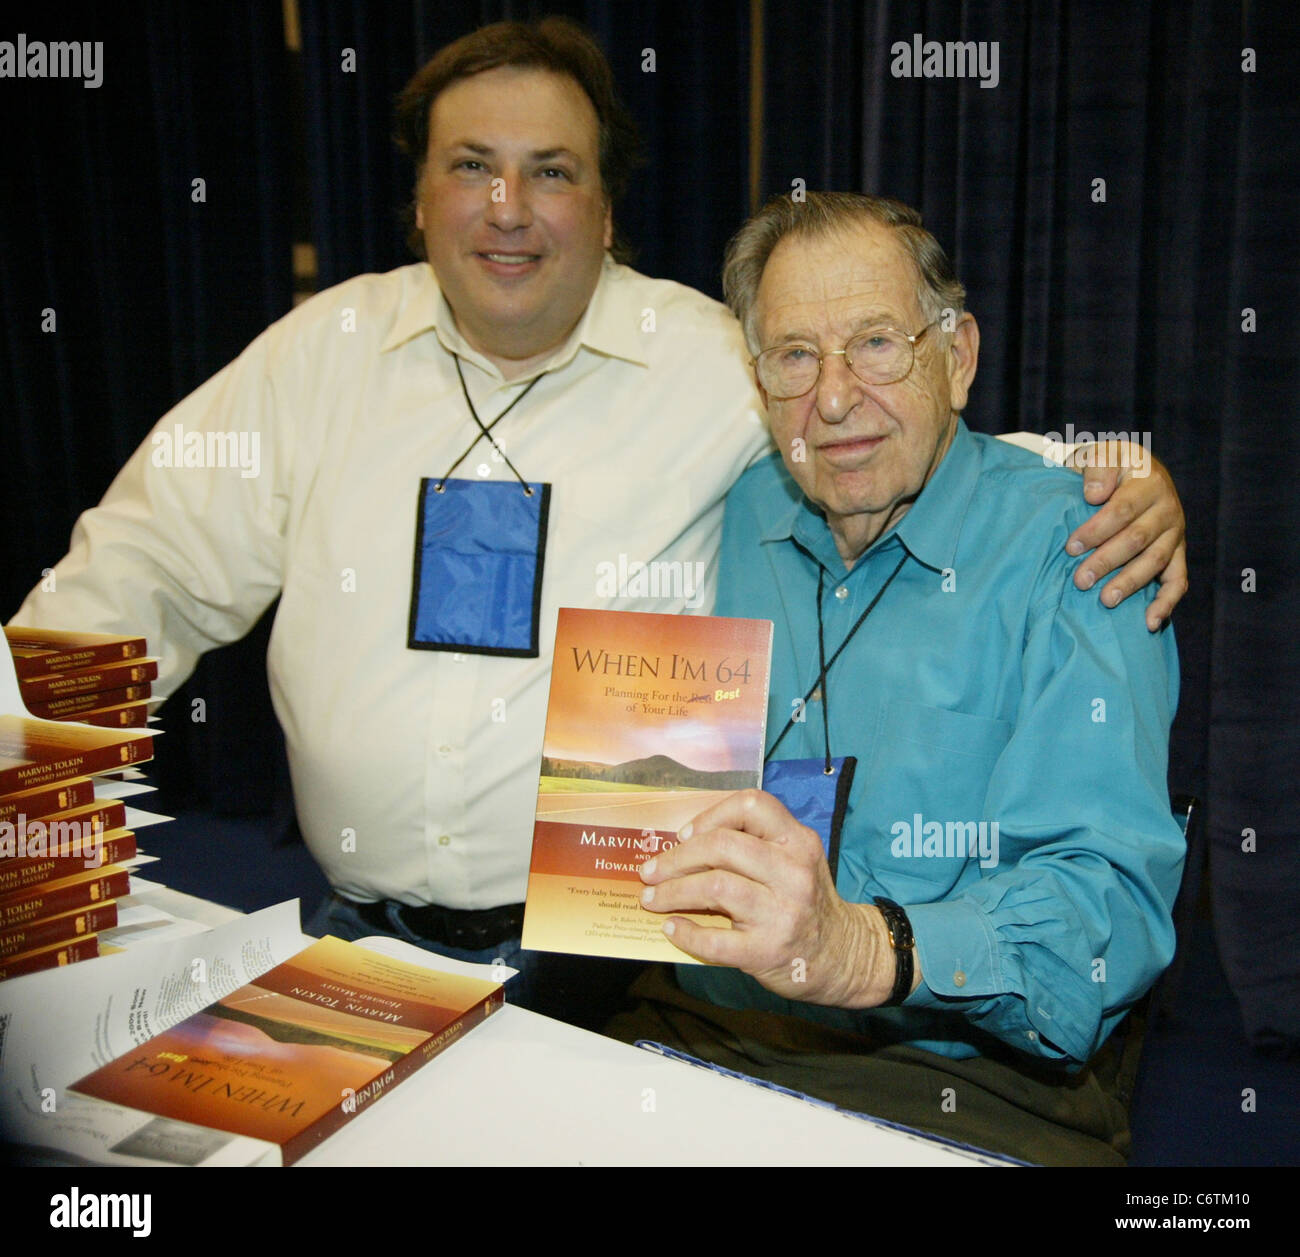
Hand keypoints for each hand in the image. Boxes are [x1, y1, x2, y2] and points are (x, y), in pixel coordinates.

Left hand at [638, 790, 899, 1006]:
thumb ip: (754, 846)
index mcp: (798, 841)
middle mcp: (793, 871)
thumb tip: (682, 845)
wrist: (842, 956)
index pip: (752, 805)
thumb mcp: (795, 862)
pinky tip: (672, 928)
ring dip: (672, 891)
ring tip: (652, 898)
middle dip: (676, 857)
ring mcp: (782, 912)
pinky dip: (686, 932)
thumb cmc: (805, 902)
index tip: (684, 834)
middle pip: (722, 846)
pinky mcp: (768, 950)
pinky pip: (716, 939)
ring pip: (714, 886)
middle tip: (650, 871)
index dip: (710, 814)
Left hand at [1064, 440, 1187, 629]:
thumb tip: (1095, 496)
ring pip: (1155, 561)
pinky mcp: (1177, 553)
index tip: (1071, 547)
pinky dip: (1166, 603)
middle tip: (1080, 581)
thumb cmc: (1107, 467)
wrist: (1132, 470)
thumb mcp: (1100, 454)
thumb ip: (1097, 468)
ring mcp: (1175, 533)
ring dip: (1130, 583)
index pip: (1122, 510)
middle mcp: (1168, 508)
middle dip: (1107, 561)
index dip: (1097, 530)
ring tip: (1106, 601)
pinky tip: (1150, 623)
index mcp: (1149, 482)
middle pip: (1138, 539)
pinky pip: (1178, 581)